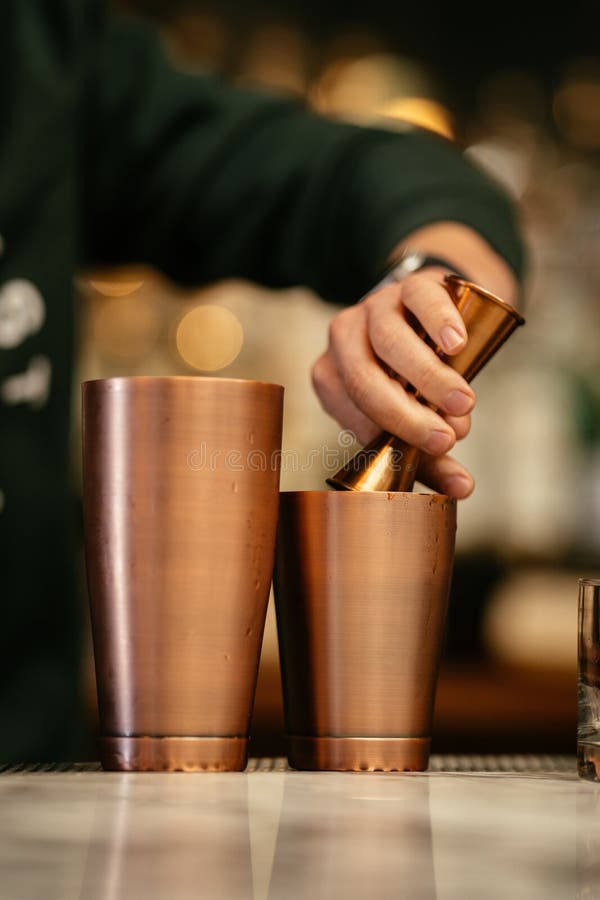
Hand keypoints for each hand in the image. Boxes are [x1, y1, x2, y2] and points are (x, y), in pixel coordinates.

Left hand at [312, 268, 475, 498]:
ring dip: (429, 378)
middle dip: (407, 415)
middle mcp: (344, 341)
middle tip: (448, 438)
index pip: (355, 415)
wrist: (430, 314)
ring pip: (390, 342)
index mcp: (333, 379)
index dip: (394, 436)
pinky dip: (439, 323)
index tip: (437, 452)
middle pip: (364, 381)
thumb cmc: (412, 377)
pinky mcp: (409, 285)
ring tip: (464, 404)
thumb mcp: (415, 416)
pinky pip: (419, 300)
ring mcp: (374, 308)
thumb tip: (464, 488)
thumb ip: (431, 456)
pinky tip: (458, 345)